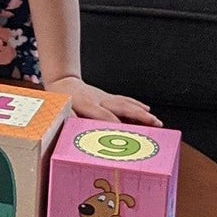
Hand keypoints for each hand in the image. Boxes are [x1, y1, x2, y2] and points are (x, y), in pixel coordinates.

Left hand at [46, 75, 161, 125]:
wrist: (63, 82)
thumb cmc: (61, 99)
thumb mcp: (60, 110)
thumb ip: (69, 119)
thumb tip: (74, 129)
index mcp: (87, 104)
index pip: (105, 115)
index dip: (116, 124)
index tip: (128, 134)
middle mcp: (99, 99)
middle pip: (122, 107)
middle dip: (139, 116)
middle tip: (154, 124)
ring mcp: (106, 97)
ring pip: (127, 103)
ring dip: (142, 112)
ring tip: (156, 121)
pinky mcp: (109, 96)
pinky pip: (125, 100)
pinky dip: (136, 105)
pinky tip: (146, 110)